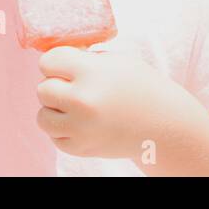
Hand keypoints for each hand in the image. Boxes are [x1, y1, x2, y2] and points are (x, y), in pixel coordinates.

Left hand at [34, 45, 202, 161]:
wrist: (165, 126)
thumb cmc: (141, 87)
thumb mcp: (115, 61)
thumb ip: (83, 59)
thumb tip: (52, 59)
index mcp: (91, 73)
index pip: (48, 61)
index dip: (56, 62)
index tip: (67, 65)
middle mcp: (83, 102)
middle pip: (43, 89)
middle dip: (55, 85)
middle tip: (73, 86)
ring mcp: (81, 129)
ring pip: (42, 116)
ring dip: (54, 110)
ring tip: (74, 106)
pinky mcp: (81, 149)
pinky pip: (54, 137)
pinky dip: (63, 129)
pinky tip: (81, 122)